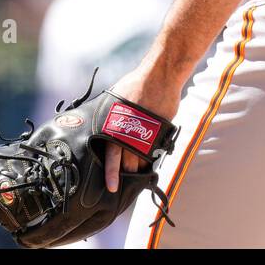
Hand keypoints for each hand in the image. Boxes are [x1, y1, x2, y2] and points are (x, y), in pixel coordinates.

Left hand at [103, 63, 182, 192]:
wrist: (160, 77)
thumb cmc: (135, 85)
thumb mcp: (115, 100)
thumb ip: (111, 117)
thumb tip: (102, 126)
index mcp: (116, 127)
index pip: (112, 157)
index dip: (112, 174)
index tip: (112, 187)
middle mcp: (132, 133)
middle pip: (129, 163)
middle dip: (127, 174)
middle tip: (124, 184)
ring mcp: (148, 134)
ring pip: (143, 159)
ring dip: (140, 167)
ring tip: (137, 176)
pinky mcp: (162, 132)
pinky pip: (155, 151)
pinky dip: (151, 156)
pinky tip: (149, 160)